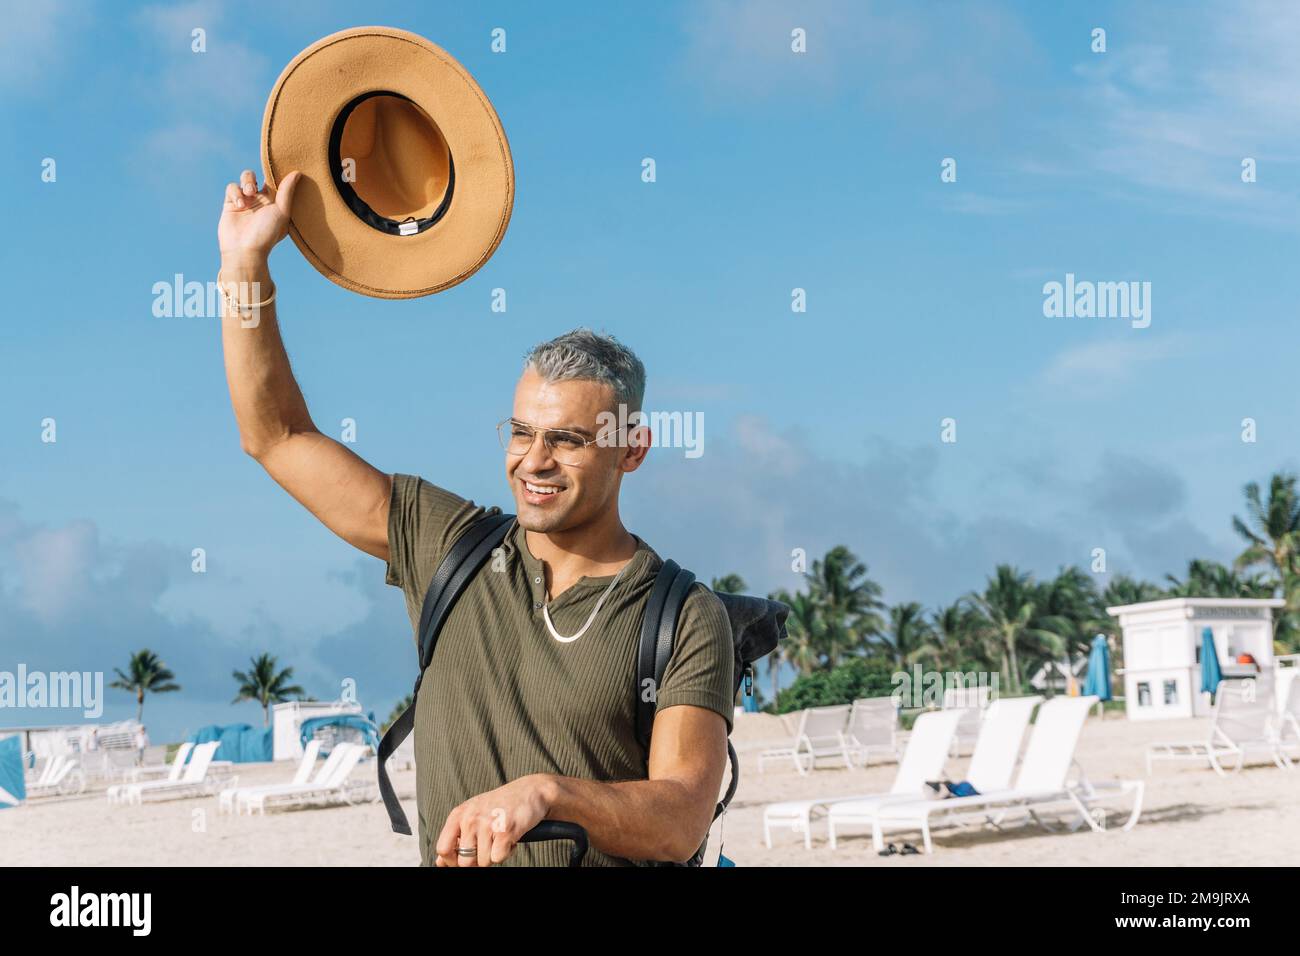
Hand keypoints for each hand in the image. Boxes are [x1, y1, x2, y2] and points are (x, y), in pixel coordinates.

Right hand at [218, 169, 301, 263]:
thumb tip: (298, 172)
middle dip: (254, 177)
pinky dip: (235, 192)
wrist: (245, 250)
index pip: (275, 180)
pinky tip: (240, 204)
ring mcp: (245, 201)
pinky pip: (232, 188)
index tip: (277, 164)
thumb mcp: (281, 212)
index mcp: (275, 202)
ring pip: (244, 178)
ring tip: (249, 194)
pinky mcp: (230, 204)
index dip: (275, 171)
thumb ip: (287, 191)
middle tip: (256, 190)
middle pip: (257, 175)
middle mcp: (260, 200)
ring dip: (246, 182)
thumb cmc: (266, 234)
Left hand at [434, 775, 555, 866]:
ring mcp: (487, 823)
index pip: (442, 849)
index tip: (465, 859)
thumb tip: (440, 862)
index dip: (452, 861)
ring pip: (483, 862)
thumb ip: (455, 837)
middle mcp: (470, 818)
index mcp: (459, 814)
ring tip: (501, 837)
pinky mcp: (505, 830)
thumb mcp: (473, 815)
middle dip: (478, 861)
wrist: (530, 791)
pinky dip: (508, 852)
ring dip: (495, 855)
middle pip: (464, 861)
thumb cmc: (500, 806)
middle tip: (489, 847)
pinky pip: (499, 858)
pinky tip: (511, 837)